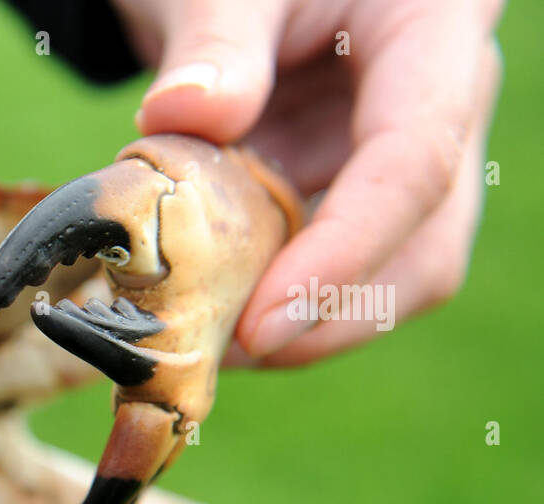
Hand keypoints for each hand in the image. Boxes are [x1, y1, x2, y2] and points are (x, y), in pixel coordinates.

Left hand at [113, 0, 502, 365]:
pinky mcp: (349, 185)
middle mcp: (440, 102)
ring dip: (301, 321)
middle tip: (223, 353)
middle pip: (424, 245)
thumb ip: (215, 41)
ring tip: (207, 338)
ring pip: (385, 272)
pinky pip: (328, 260)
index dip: (344, 256)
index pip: (414, 165)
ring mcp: (399, 151)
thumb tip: (182, 117)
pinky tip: (209, 307)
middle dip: (330, 316)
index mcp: (433, 31)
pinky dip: (271, 293)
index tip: (262, 324)